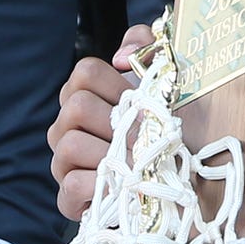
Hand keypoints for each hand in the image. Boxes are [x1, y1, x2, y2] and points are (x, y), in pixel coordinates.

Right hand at [47, 23, 149, 219]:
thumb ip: (146, 46)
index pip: (86, 73)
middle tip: (144, 137)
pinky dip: (100, 186)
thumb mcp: (164, 79)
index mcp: (86, 95)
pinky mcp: (67, 197)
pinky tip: (123, 187)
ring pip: (69, 144)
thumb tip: (119, 56)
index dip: (117, 85)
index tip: (143, 102)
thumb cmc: (168, 128)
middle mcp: (67, 125)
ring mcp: (63, 161)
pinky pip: (70, 184)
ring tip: (137, 164)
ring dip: (111, 156)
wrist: (181, 180)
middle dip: (117, 123)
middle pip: (76, 107)